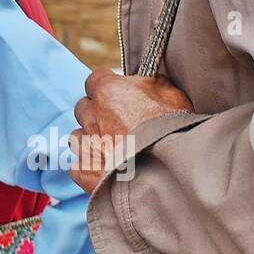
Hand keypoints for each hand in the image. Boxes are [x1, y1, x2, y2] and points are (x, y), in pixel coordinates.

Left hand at [68, 69, 193, 193]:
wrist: (175, 168)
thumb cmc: (176, 130)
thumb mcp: (171, 94)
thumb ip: (150, 84)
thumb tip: (147, 82)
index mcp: (108, 92)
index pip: (95, 80)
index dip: (108, 87)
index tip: (119, 94)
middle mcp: (92, 116)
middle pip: (84, 108)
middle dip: (97, 113)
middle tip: (118, 123)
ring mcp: (87, 145)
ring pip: (77, 137)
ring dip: (90, 141)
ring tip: (111, 149)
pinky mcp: (87, 172)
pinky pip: (77, 167)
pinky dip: (88, 167)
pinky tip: (105, 169)